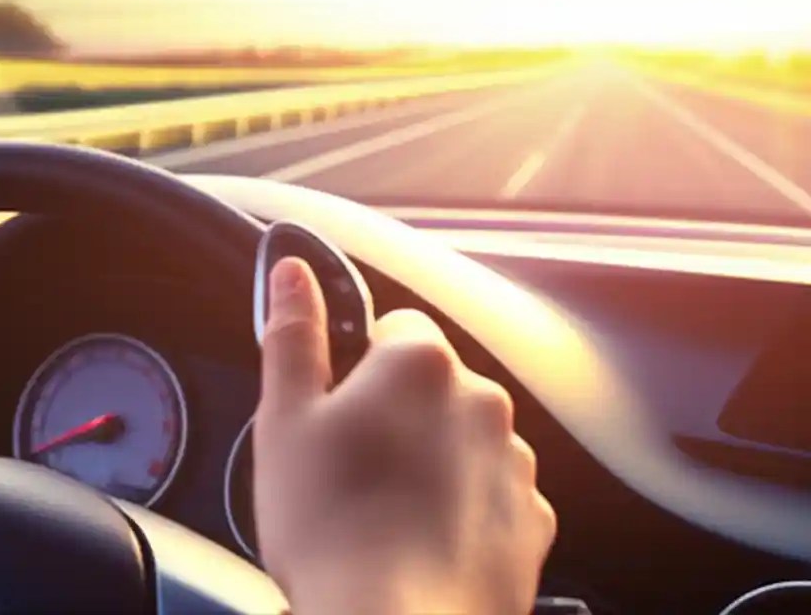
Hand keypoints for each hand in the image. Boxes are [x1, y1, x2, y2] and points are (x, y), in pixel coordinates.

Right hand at [254, 257, 555, 614]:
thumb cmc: (331, 526)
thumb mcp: (285, 419)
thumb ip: (293, 335)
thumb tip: (291, 273)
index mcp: (421, 365)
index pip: (396, 328)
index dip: (359, 368)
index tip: (336, 412)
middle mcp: (482, 402)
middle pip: (433, 386)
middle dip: (398, 415)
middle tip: (349, 468)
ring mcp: (514, 464)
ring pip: (464, 441)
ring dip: (433, 461)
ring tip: (384, 515)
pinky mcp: (532, 522)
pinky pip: (493, 496)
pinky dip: (464, 510)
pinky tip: (422, 543)